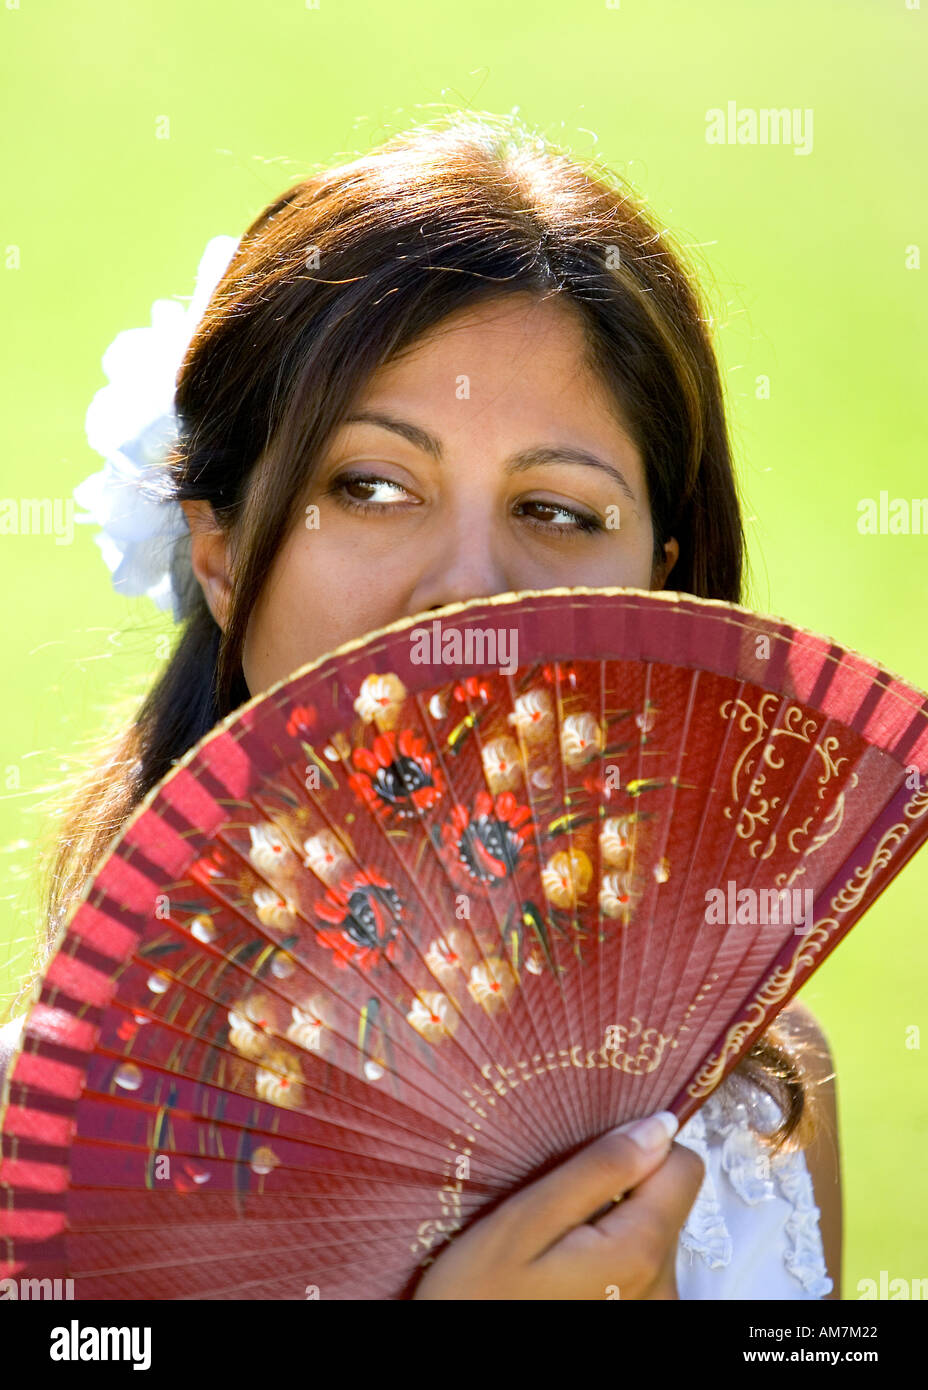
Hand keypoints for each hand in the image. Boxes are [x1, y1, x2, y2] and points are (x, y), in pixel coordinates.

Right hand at [412, 1110, 703, 1299]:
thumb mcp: (525, 1221)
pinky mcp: (636, 1320)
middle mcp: (663, 1287)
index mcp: (639, 1252)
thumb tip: (658, 1127)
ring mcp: (652, 1310)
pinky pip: (637, 1268)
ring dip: (610, 1224)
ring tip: (555, 1241)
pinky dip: (607, 1256)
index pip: (684, 1167)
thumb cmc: (477, 1298)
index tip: (595, 1152)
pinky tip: (563, 1270)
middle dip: (619, 1189)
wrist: (455, 1363)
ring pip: (649, 1234)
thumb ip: (598, 1170)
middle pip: (666, 1202)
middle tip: (558, 1205)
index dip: (642, 1147)